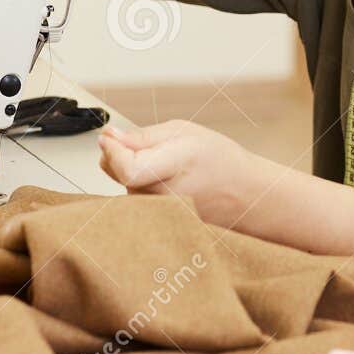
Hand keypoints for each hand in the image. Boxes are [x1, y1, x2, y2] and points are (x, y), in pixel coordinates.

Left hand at [97, 119, 277, 227]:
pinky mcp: (154, 222)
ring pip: (123, 185)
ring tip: (165, 164)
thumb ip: (142, 137)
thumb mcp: (183, 132)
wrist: (244, 195)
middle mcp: (162, 197)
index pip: (127, 168)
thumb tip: (109, 137)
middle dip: (120, 154)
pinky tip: (164, 179)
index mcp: (173, 167)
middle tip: (147, 145)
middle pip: (118, 174)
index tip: (108, 136)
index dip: (112, 150)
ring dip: (131, 169)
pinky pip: (133, 198)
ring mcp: (157, 214)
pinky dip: (140, 184)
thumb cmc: (220, 161)